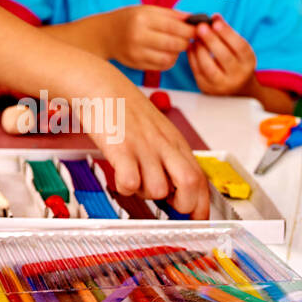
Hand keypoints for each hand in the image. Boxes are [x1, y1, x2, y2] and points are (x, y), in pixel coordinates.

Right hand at [87, 75, 212, 218]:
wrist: (99, 84)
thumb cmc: (124, 106)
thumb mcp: (157, 128)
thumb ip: (168, 153)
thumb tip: (173, 183)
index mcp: (175, 141)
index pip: (201, 179)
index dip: (202, 205)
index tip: (196, 218)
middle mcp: (163, 145)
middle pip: (191, 184)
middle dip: (183, 205)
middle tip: (169, 207)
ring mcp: (143, 147)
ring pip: (158, 189)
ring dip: (145, 194)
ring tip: (134, 180)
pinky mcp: (120, 149)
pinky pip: (130, 183)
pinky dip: (125, 187)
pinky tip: (119, 176)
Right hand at [107, 6, 195, 71]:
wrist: (104, 34)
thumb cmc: (129, 19)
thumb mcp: (148, 10)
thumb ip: (173, 15)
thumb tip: (197, 20)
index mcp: (142, 19)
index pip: (174, 27)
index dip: (191, 30)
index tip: (200, 30)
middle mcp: (138, 36)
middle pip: (174, 44)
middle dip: (186, 42)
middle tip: (188, 38)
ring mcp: (136, 52)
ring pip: (170, 58)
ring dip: (178, 52)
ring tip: (174, 44)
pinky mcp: (137, 64)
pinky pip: (162, 66)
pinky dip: (169, 60)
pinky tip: (165, 52)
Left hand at [188, 15, 257, 95]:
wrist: (236, 88)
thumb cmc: (235, 61)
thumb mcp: (237, 48)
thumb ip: (227, 33)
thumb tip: (215, 17)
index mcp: (248, 62)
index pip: (240, 47)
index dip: (228, 33)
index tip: (215, 22)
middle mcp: (238, 74)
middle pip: (225, 57)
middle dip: (211, 40)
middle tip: (201, 27)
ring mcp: (222, 84)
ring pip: (209, 67)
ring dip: (199, 49)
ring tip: (195, 37)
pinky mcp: (207, 87)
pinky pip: (197, 71)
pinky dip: (192, 57)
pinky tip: (191, 46)